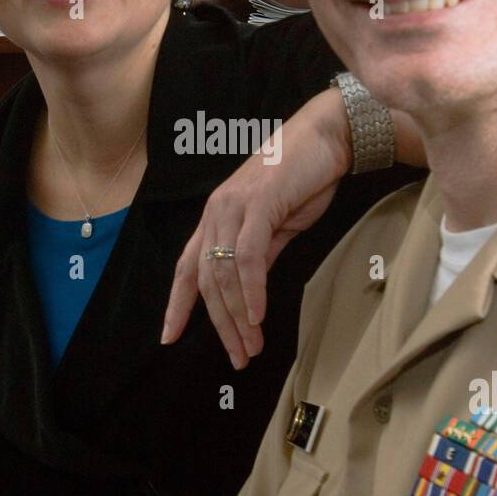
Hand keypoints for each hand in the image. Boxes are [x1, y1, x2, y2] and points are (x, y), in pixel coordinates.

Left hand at [162, 89, 350, 367]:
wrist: (326, 138)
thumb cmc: (304, 178)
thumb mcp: (277, 224)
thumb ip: (260, 254)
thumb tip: (249, 290)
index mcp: (216, 217)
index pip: (186, 267)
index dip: (177, 304)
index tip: (169, 336)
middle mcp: (216, 212)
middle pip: (206, 279)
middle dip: (219, 325)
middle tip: (237, 358)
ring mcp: (233, 206)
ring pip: (224, 273)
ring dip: (237, 317)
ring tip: (250, 347)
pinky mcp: (257, 204)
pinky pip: (248, 257)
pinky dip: (251, 290)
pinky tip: (257, 316)